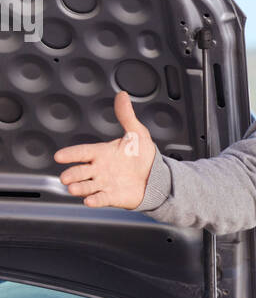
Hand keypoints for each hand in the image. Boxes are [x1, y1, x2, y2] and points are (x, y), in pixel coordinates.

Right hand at [53, 90, 156, 208]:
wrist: (154, 177)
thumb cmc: (142, 156)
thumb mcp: (137, 134)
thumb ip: (126, 116)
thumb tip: (122, 96)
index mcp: (101, 153)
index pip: (82, 152)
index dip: (71, 154)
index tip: (59, 156)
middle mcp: (99, 169)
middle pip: (80, 172)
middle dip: (72, 174)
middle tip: (65, 177)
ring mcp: (104, 183)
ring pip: (87, 186)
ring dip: (80, 188)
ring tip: (73, 188)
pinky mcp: (111, 196)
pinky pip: (101, 199)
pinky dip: (95, 200)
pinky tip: (90, 200)